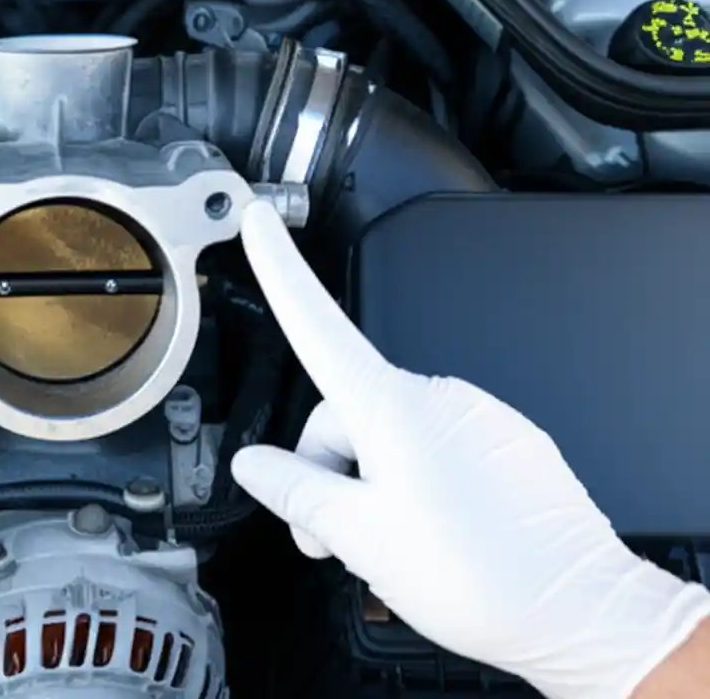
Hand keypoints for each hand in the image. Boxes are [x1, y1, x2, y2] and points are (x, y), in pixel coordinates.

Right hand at [231, 200, 709, 697]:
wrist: (581, 612)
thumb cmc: (479, 576)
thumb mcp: (358, 537)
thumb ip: (295, 492)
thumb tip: (255, 465)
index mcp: (395, 409)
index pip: (320, 326)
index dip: (282, 271)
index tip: (261, 224)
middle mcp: (440, 399)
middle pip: (344, 416)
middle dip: (325, 473)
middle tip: (330, 539)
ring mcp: (479, 418)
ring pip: (388, 438)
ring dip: (368, 487)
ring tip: (390, 549)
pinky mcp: (505, 444)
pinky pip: (435, 450)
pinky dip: (415, 486)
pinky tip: (432, 537)